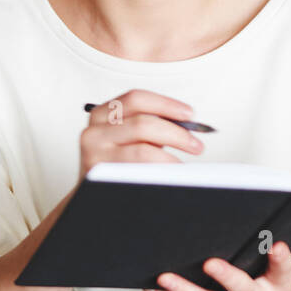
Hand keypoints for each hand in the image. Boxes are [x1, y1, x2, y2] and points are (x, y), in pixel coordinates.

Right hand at [78, 89, 203, 184]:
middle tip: (196, 145)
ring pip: (143, 151)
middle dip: (177, 134)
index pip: (137, 99)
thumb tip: (188, 124)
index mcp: (102, 114)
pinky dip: (158, 172)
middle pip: (143, 124)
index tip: (189, 114)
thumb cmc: (117, 160)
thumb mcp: (129, 136)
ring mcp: (94, 155)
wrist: (94, 191)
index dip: (166, 104)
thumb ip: (151, 124)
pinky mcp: (100, 176)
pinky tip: (167, 175)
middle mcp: (94, 131)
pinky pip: (138, 172)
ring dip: (170, 158)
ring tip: (181, 165)